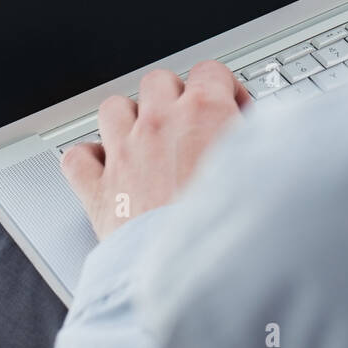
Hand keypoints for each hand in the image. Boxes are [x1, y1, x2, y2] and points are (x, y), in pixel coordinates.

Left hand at [60, 60, 250, 238]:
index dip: (223, 88)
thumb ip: (261, 144)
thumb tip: (268, 139)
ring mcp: (124, 153)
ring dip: (128, 120)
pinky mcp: (99, 190)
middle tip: (189, 126)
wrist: (196, 276)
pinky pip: (78, 157)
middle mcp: (160, 124)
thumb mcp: (266, 171)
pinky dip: (89, 161)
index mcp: (204, 112)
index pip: (211, 71)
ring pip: (113, 108)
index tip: (229, 109)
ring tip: (145, 141)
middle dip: (174, 99)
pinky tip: (104, 170)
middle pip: (159, 82)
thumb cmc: (234, 231)